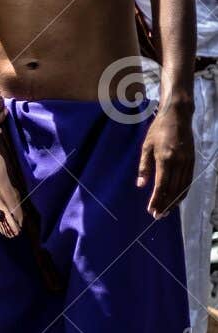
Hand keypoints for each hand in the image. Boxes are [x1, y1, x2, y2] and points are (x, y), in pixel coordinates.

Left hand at [138, 102, 193, 218]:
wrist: (177, 116)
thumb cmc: (158, 130)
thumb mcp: (146, 146)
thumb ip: (144, 167)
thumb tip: (141, 186)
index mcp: (165, 159)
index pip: (161, 185)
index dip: (156, 200)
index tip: (151, 210)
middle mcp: (178, 162)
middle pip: (173, 190)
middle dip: (165, 204)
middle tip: (158, 216)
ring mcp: (187, 162)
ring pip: (182, 187)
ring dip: (174, 201)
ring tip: (166, 210)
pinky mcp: (192, 161)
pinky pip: (188, 181)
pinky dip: (183, 192)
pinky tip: (177, 199)